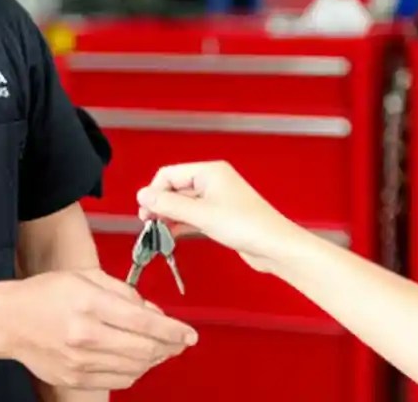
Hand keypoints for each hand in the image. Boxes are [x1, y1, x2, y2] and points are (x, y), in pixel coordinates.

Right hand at [6, 269, 196, 389]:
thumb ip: (125, 293)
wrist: (10, 321)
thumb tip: (155, 313)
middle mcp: (85, 336)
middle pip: (144, 349)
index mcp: (89, 304)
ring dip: (155, 359)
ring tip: (160, 348)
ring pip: (135, 367)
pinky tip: (137, 359)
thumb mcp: (87, 277)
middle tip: (180, 341)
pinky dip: (135, 371)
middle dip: (170, 346)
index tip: (190, 334)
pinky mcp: (75, 378)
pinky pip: (118, 380)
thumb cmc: (46, 293)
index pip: (144, 322)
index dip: (174, 330)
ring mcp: (80, 362)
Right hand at [136, 161, 300, 272]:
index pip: (169, 174)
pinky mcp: (219, 215)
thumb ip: (169, 204)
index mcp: (210, 172)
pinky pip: (192, 215)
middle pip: (175, 188)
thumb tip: (144, 195)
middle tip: (148, 222)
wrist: (274, 246)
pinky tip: (172, 233)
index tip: (144, 210)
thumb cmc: (249, 225)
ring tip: (157, 230)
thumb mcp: (201, 214)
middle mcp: (213, 181)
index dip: (154, 191)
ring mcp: (216, 199)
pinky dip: (180, 223)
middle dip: (160, 204)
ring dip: (169, 215)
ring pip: (182, 203)